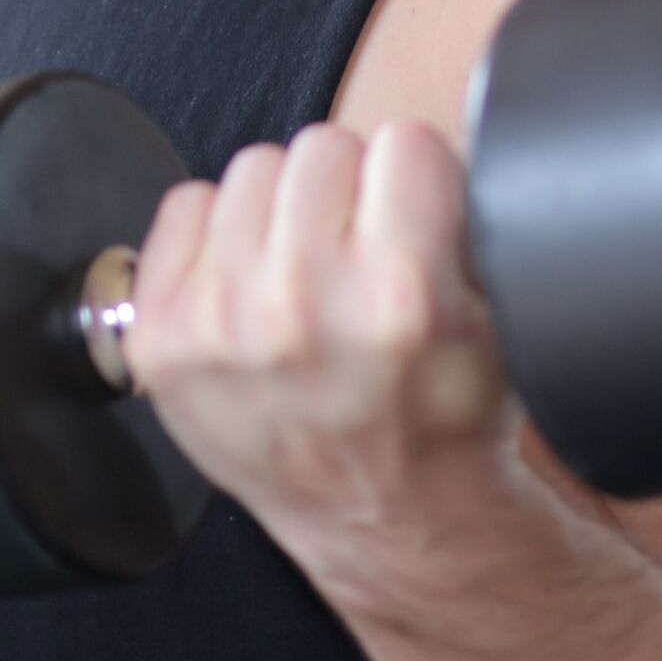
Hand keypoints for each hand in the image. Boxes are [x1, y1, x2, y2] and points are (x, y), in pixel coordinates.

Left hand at [125, 122, 517, 563]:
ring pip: (255, 167)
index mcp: (400, 296)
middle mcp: (301, 306)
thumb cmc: (442, 418)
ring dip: (284, 209)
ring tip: (306, 270)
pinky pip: (186, 205)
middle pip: (324, 146)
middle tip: (361, 251)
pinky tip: (251, 284)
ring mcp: (220, 323)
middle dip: (350, 192)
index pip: (404, 143)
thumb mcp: (498, 320)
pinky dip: (219, 235)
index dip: (416, 180)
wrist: (382, 519)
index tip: (414, 218)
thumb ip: (470, 222)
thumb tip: (429, 141)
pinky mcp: (163, 338)